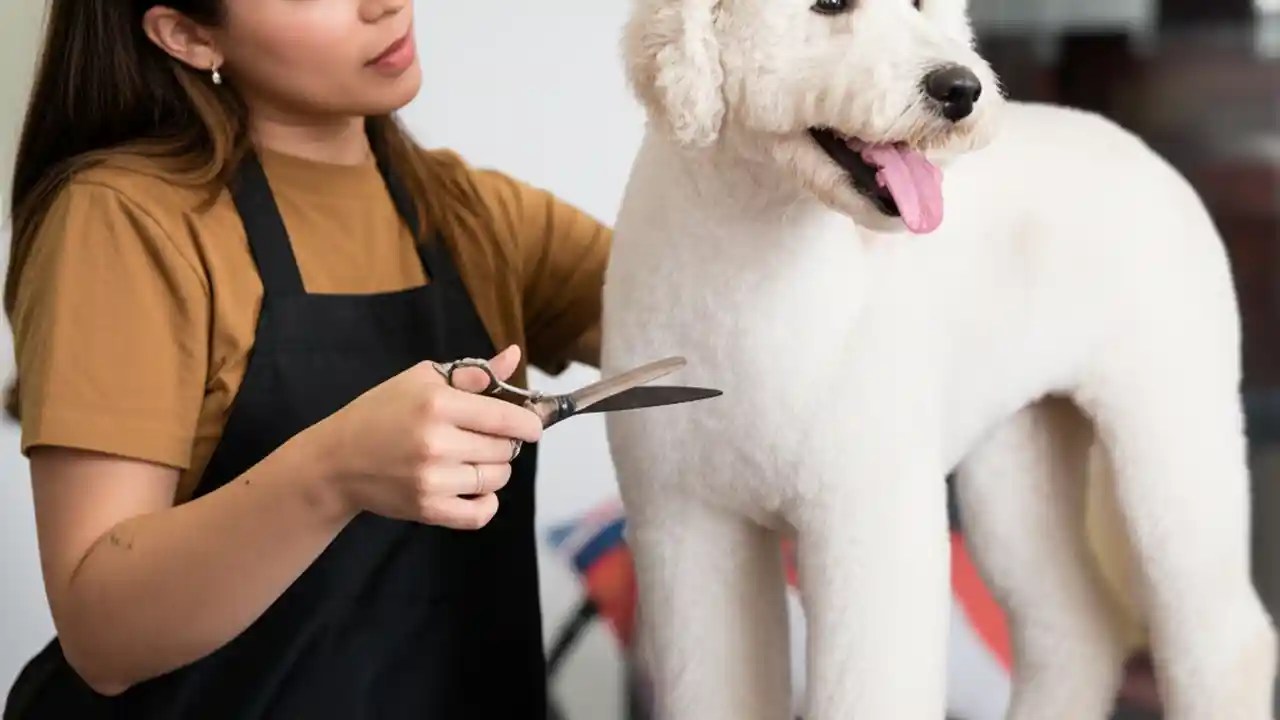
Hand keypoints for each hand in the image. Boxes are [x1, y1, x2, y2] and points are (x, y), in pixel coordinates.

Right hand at [311, 345, 542, 529]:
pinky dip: (487, 503)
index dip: (529, 423)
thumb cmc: (381, 412)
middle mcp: (437, 443)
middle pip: (505, 449)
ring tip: (473, 458)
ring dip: (495, 469)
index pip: (507, 418)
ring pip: (497, 478)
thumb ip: (474, 374)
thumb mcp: (422, 380)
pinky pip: (480, 514)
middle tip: (486, 438)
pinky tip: (476, 489)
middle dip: (505, 443)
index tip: (531, 424)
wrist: (337, 461)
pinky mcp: (428, 509)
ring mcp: (432, 480)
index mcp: (438, 405)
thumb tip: (514, 357)